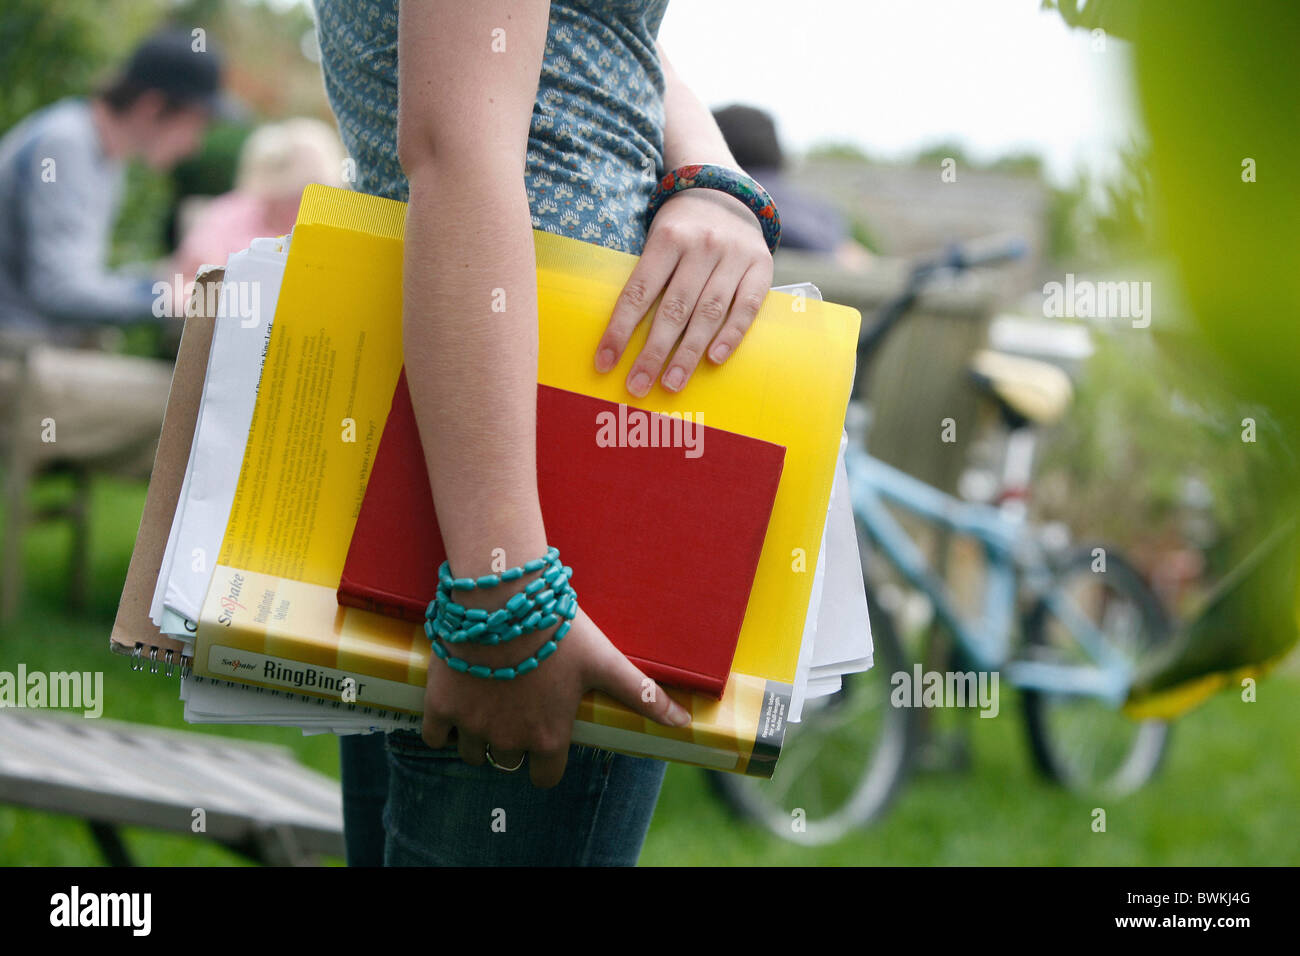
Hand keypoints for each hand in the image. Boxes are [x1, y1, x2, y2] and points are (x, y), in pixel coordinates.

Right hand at [420, 600, 691, 787]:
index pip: (545, 777)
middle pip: (507, 762)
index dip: (545, 758)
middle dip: (511, 741)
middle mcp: (509, 741)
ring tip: (489, 697)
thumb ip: (642, 695)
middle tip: (516, 704)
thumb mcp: (606, 662)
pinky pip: (435, 737)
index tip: (543, 732)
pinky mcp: (440, 707)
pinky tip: (457, 699)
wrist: (503, 598)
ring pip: (473, 752)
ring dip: (478, 733)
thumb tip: (685, 724)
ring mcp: (472, 727)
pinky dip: (442, 726)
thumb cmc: (560, 629)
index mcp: (549, 738)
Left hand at [594, 187, 774, 395]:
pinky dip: (731, 335)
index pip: (639, 291)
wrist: (727, 193)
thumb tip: (618, 334)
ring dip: (688, 353)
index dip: (620, 329)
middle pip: (674, 309)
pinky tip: (714, 360)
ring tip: (671, 384)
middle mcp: (702, 246)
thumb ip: (646, 278)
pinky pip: (746, 307)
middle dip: (653, 353)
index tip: (605, 363)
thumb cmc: (681, 229)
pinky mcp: (761, 266)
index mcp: (668, 239)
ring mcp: (734, 257)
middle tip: (638, 386)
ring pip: (709, 312)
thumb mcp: (657, 240)